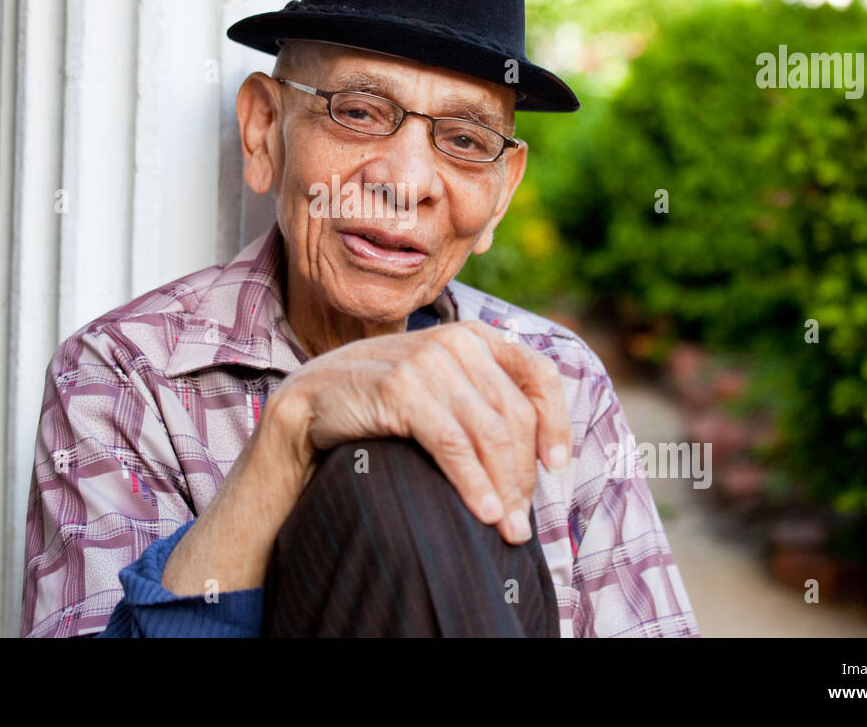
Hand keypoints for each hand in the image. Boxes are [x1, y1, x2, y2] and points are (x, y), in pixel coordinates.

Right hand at [264, 320, 569, 544]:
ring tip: (507, 530)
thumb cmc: (380, 404)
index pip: (539, 375)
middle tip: (521, 522)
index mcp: (474, 337)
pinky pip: (453, 443)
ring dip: (504, 488)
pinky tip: (483, 512)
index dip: (557, 422)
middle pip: (515, 415)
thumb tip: (541, 450)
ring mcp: (427, 361)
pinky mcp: (400, 388)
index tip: (558, 467)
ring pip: (489, 433)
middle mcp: (455, 342)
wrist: (309, 405)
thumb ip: (481, 400)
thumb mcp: (439, 390)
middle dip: (524, 475)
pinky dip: (473, 482)